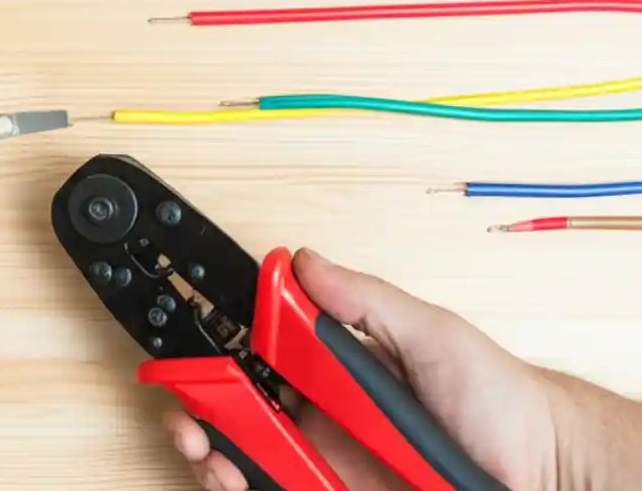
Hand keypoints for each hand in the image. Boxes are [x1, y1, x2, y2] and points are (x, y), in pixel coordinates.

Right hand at [166, 248, 556, 490]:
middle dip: (199, 416)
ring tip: (208, 455)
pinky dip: (250, 485)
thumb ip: (364, 300)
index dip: (217, 363)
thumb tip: (306, 263)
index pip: (256, 361)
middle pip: (240, 418)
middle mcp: (323, 419)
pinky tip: (238, 479)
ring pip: (252, 463)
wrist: (542, 469)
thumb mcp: (430, 332)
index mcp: (333, 371)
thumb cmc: (499, 399)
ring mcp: (329, 464)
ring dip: (216, 458)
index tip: (192, 363)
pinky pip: (283, 489)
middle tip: (190, 421)